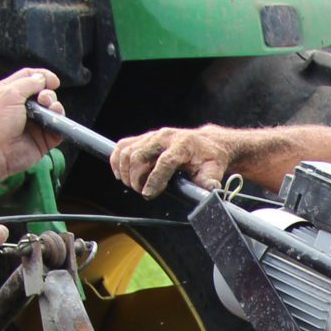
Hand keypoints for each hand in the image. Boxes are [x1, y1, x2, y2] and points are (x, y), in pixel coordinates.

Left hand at [0, 68, 63, 177]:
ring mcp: (33, 124)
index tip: (53, 80)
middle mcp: (21, 108)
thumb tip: (42, 78)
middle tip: (43, 99)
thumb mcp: (10, 92)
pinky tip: (55, 119)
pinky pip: (58, 128)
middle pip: (43, 93)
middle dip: (48, 93)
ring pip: (52, 110)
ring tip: (49, 108)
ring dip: (55, 106)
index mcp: (8, 93)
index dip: (42, 76)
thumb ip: (29, 82)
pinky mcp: (42, 140)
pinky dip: (60, 122)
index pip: (29, 78)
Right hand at [113, 126, 238, 197]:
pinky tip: (120, 174)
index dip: (154, 179)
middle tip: (141, 191)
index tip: (148, 194)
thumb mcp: (213, 171)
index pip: (164, 162)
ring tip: (133, 185)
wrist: (206, 143)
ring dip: (125, 171)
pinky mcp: (144, 138)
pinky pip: (123, 145)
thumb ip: (209, 182)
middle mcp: (165, 137)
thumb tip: (210, 193)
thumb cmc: (209, 159)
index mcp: (183, 145)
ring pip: (128, 151)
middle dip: (136, 177)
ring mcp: (152, 136)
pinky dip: (117, 160)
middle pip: (140, 155)